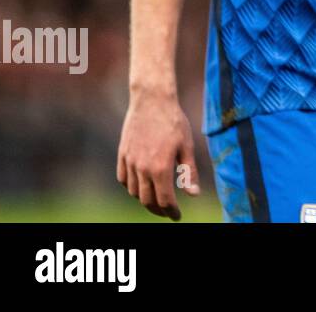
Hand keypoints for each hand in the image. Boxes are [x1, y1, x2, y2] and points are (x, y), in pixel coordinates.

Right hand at [116, 88, 200, 219]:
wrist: (152, 101)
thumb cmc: (173, 121)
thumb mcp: (187, 146)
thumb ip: (189, 172)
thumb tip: (193, 194)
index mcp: (160, 168)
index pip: (164, 200)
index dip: (171, 212)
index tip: (177, 216)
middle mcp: (142, 168)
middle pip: (147, 200)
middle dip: (158, 210)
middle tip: (167, 211)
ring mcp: (129, 161)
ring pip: (133, 192)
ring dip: (144, 199)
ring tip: (156, 198)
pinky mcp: (122, 154)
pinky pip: (122, 179)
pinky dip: (130, 186)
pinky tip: (140, 185)